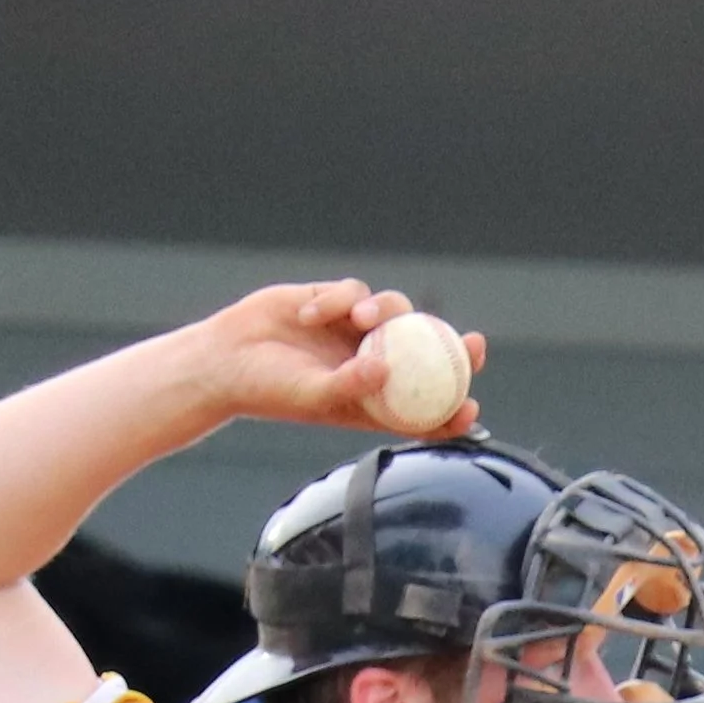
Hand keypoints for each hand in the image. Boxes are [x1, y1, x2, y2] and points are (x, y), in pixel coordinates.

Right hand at [193, 280, 483, 436]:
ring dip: (385, 311)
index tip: (472, 408)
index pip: (420, 409)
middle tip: (475, 344)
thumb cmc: (268, 390)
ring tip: (357, 319)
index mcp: (369, 401)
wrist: (228, 358)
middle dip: (456, 349)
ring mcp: (355, 332)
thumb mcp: (312, 396)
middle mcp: (370, 366)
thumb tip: (387, 368)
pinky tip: (309, 314)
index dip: (451, 411)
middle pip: (427, 355)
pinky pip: (355, 292)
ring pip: (395, 312)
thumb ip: (350, 384)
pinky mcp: (336, 302)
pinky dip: (339, 299)